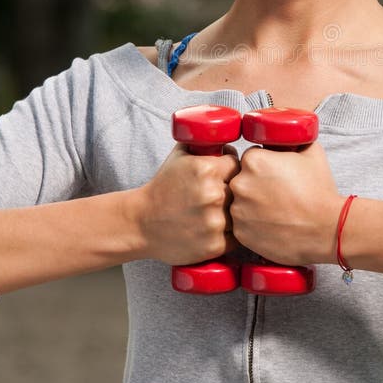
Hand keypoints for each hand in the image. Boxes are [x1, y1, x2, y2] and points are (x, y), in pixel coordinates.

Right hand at [132, 143, 239, 264]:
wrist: (141, 223)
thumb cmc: (162, 189)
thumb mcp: (179, 156)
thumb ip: (203, 143)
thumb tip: (227, 137)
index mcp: (206, 169)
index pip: (237, 164)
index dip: (231, 170)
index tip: (224, 176)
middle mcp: (213, 195)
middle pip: (241, 189)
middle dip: (233, 192)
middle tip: (220, 196)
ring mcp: (214, 222)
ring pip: (241, 214)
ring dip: (234, 214)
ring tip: (217, 213)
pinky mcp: (214, 245)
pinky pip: (236, 237)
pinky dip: (229, 235)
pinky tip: (215, 229)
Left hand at [229, 141, 342, 264]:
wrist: (326, 228)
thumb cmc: (319, 191)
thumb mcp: (311, 151)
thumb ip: (293, 139)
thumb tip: (286, 135)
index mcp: (253, 160)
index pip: (250, 158)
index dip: (263, 166)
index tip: (275, 175)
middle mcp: (240, 183)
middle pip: (241, 179)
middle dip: (255, 185)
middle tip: (277, 194)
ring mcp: (238, 210)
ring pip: (239, 202)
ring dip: (252, 205)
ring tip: (276, 210)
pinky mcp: (241, 233)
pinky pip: (242, 224)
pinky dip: (253, 225)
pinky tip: (272, 223)